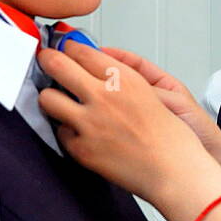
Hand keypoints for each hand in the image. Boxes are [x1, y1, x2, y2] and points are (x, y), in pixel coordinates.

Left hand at [36, 42, 219, 204]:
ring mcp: (89, 123)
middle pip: (57, 65)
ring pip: (48, 99)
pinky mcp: (81, 149)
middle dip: (47, 60)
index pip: (82, 51)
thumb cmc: (171, 139)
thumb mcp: (152, 94)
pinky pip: (61, 133)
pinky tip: (79, 134)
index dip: (68, 47)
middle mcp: (104, 96)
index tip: (64, 48)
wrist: (175, 173)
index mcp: (124, 79)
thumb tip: (99, 64)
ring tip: (57, 101)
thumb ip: (123, 79)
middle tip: (46, 62)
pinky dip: (68, 133)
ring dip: (51, 98)